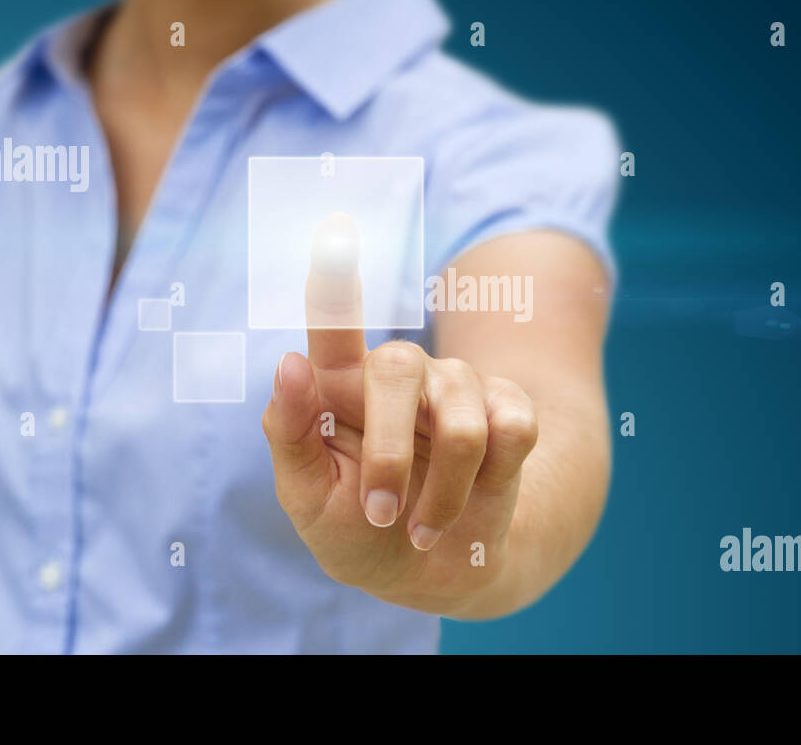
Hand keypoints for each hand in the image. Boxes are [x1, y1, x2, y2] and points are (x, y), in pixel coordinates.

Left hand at [262, 213, 538, 615]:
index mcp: (339, 386)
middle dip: (391, 454)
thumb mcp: (307, 498)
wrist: (432, 573)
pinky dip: (488, 483)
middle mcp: (400, 374)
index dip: (335, 277)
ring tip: (422, 528)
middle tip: (381, 514)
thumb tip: (287, 362)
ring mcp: (458, 388)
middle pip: (400, 369)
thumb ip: (289, 433)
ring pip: (463, 421)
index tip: (335, 229)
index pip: (335, 322)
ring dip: (440, 494)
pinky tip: (474, 498)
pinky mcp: (509, 413)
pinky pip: (513, 428)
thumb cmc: (357, 530)